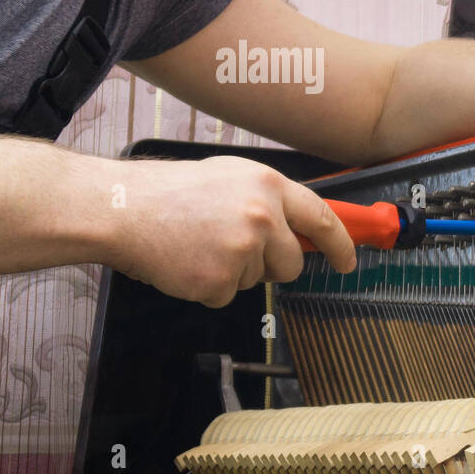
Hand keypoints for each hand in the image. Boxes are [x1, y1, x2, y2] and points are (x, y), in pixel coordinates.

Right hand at [107, 156, 356, 307]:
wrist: (126, 209)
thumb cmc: (171, 192)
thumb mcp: (230, 178)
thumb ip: (268, 200)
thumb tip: (299, 228)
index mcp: (268, 186)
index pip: (322, 219)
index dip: (341, 245)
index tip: (348, 262)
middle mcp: (262, 216)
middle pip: (292, 263)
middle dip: (270, 265)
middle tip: (234, 249)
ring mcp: (243, 250)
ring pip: (257, 281)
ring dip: (233, 273)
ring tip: (201, 245)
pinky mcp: (220, 280)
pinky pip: (227, 296)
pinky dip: (208, 287)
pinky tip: (188, 262)